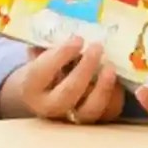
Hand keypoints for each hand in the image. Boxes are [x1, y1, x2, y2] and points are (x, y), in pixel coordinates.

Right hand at [2, 36, 123, 123]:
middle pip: (68, 93)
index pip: (42, 72)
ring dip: (102, 87)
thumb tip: (66, 27)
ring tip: (110, 66)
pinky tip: (116, 76)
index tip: (78, 39)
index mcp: (30, 87)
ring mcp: (72, 117)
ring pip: (89, 110)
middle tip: (96, 47)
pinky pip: (107, 112)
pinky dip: (115, 94)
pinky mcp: (93, 120)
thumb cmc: (44, 66)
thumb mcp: (39, 53)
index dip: (61, 54)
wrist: (46, 93)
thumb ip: (48, 43)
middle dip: (85, 69)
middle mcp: (49, 107)